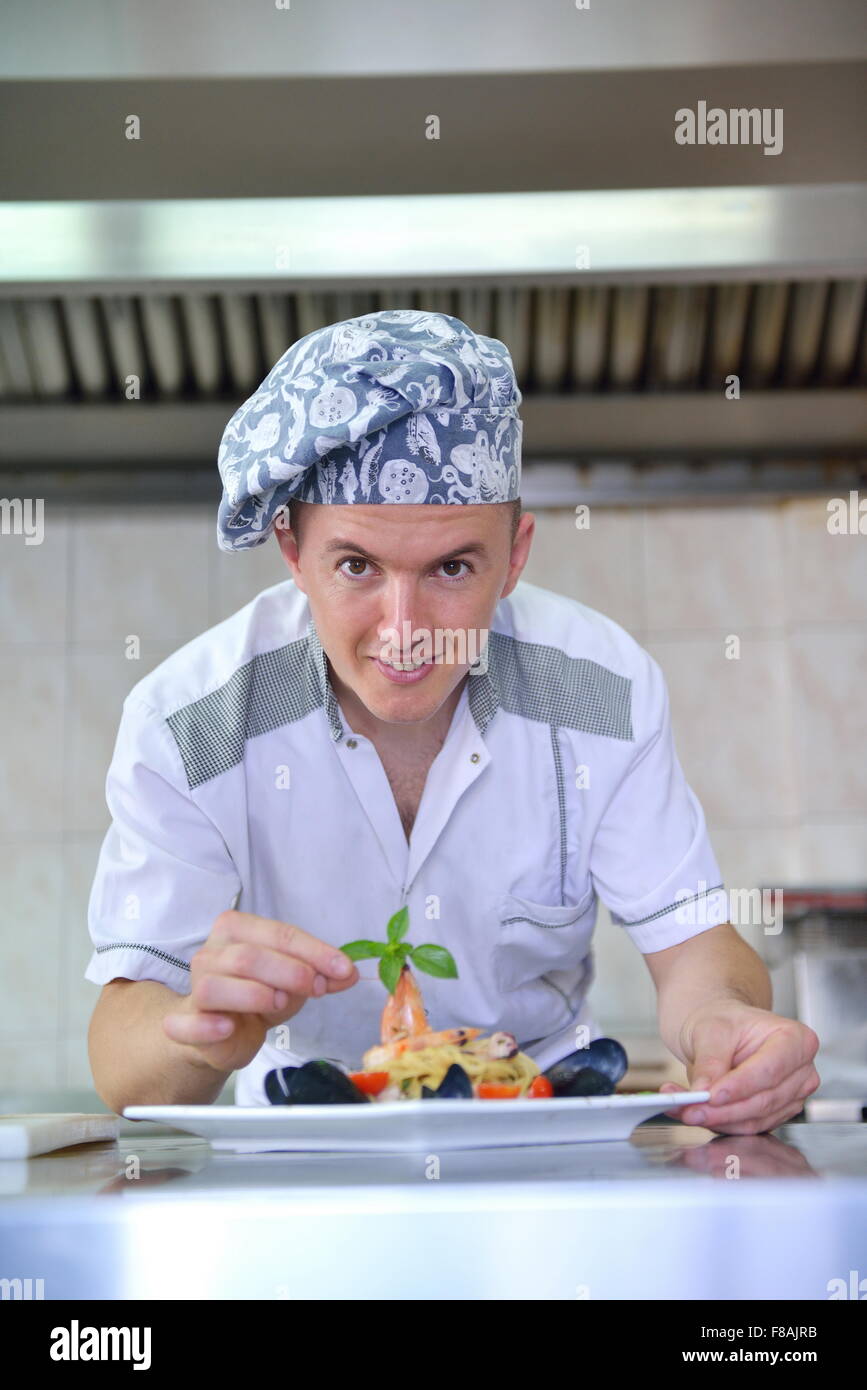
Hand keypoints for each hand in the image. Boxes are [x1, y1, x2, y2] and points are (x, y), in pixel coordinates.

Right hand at [162, 909, 358, 1072]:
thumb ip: (320, 975)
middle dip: (290, 972)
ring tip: (279, 1004)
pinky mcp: (185, 1025)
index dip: (314, 952)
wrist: (222, 1032)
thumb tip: (348, 973)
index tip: (343, 969)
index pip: (279, 934)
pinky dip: (207, 1025)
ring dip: (254, 995)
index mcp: (236, 930)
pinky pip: (187, 1023)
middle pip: (249, 957)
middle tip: (316, 988)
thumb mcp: (294, 981)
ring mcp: (194, 988)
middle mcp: (210, 953)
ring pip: (217, 985)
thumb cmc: (258, 995)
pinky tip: (229, 1027)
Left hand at [659, 999, 820, 1134]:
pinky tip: (695, 1111)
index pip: (770, 1070)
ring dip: (717, 1120)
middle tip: (690, 1109)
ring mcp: (792, 1096)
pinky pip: (748, 1127)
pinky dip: (719, 1123)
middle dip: (723, 1110)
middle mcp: (801, 1071)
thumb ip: (710, 1061)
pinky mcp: (776, 1114)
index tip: (712, 1095)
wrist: (723, 1032)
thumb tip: (703, 1091)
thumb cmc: (726, 1023)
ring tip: (685, 1109)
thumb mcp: (713, 1030)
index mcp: (796, 1039)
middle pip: (764, 1100)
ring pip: (755, 1119)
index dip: (741, 1086)